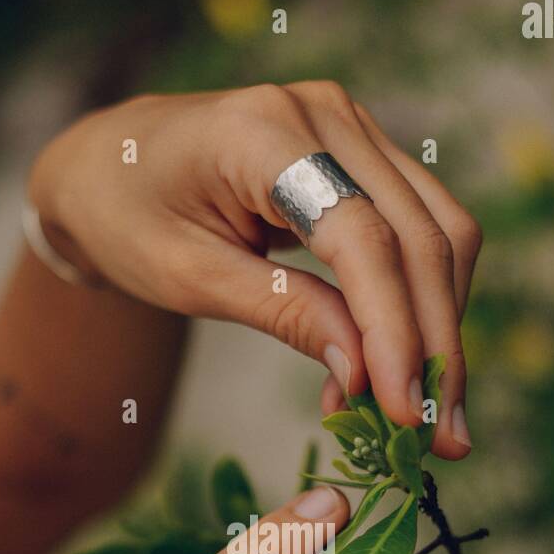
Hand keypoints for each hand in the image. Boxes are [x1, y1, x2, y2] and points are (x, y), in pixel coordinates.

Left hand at [29, 81, 480, 453]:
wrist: (108, 164)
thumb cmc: (129, 218)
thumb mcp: (190, 279)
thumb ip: (284, 314)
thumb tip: (367, 374)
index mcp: (262, 132)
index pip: (361, 235)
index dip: (393, 330)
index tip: (405, 413)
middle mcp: (324, 112)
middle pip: (421, 235)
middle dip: (438, 345)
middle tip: (445, 440)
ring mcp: (352, 127)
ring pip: (441, 233)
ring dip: (444, 329)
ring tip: (427, 417)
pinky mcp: (364, 153)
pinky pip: (422, 229)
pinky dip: (422, 303)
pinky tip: (399, 371)